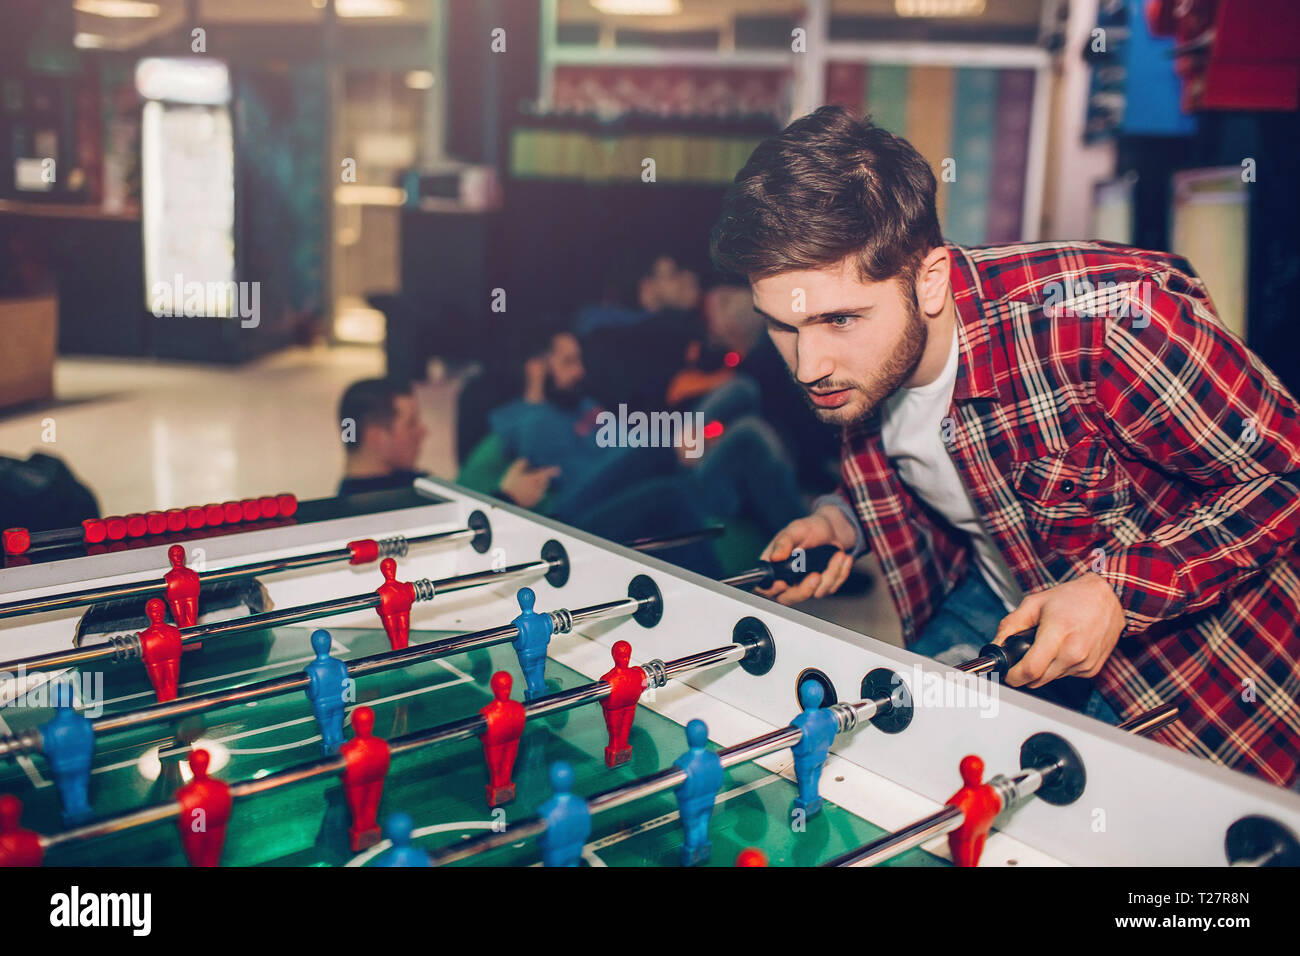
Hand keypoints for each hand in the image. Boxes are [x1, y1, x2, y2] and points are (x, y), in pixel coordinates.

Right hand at [498, 458, 558, 509]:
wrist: (508, 502)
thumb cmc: (511, 485)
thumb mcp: (513, 472)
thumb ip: (520, 464)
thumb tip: (525, 460)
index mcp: (534, 479)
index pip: (546, 473)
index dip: (552, 470)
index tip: (558, 470)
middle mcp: (538, 488)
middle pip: (545, 482)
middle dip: (544, 478)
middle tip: (539, 476)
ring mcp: (536, 496)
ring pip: (542, 490)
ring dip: (540, 486)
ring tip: (533, 484)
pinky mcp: (532, 502)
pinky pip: (538, 497)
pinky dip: (536, 493)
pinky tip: (528, 492)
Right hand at [755, 504, 856, 605]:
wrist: (832, 531)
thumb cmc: (809, 529)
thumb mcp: (795, 530)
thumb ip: (784, 542)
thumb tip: (775, 557)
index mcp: (773, 566)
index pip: (764, 587)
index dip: (770, 590)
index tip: (782, 584)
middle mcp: (786, 580)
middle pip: (788, 599)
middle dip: (804, 589)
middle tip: (816, 575)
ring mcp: (804, 585)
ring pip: (815, 593)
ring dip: (831, 573)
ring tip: (838, 555)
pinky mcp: (821, 587)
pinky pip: (832, 587)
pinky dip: (841, 573)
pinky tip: (844, 559)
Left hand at [993, 573, 1125, 687]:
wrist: (1108, 598)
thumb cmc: (1072, 598)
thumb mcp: (1034, 603)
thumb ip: (1010, 625)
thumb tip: (996, 644)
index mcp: (1058, 633)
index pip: (1031, 670)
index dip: (1013, 676)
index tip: (1008, 673)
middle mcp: (1074, 652)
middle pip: (1038, 680)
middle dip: (1026, 671)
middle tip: (1025, 653)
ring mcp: (1085, 663)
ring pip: (1050, 679)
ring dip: (1043, 668)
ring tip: (1048, 644)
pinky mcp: (1092, 669)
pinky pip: (1066, 675)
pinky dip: (1058, 666)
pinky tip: (1063, 648)